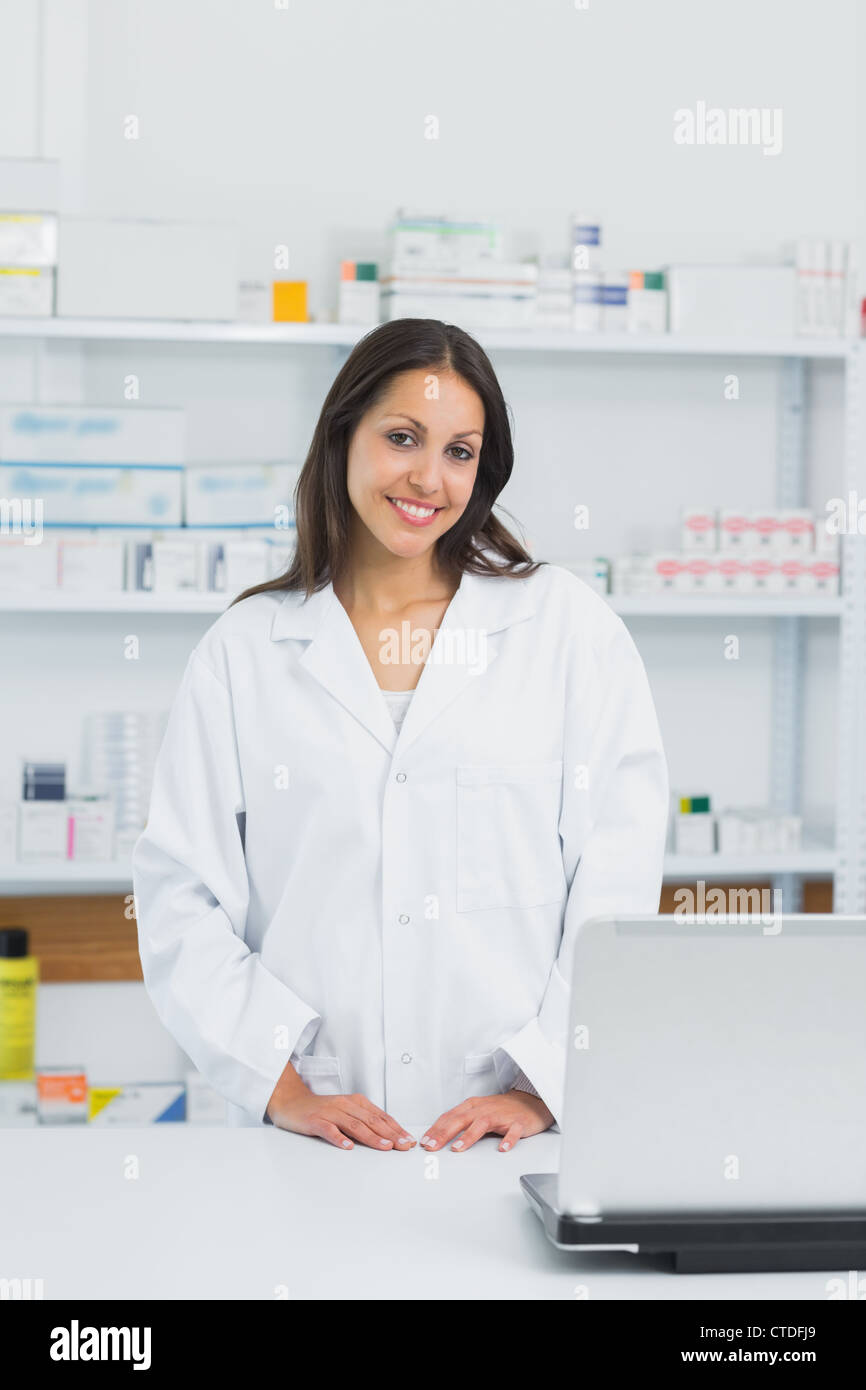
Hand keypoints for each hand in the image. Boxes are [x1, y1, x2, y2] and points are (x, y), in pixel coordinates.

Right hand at [267, 1071, 414, 1150]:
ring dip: (371, 1137)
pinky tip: (348, 1147)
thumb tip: (388, 1136)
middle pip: (371, 1121)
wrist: (292, 1102)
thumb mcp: (346, 1111)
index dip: (396, 1128)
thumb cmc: (322, 1110)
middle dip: (390, 1134)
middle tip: (404, 1146)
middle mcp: (345, 1105)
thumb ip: (364, 1121)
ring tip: (385, 1147)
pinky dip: (339, 1138)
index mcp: (356, 1102)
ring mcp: (330, 1112)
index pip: (380, 1116)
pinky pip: (329, 1130)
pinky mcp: (315, 1121)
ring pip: (355, 1125)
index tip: (409, 1140)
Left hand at [420, 1089, 553, 1153]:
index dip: (436, 1129)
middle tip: (433, 1146)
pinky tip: (502, 1149)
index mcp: (472, 1106)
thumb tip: (437, 1136)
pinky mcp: (518, 1123)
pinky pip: (512, 1131)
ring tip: (458, 1148)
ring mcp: (501, 1115)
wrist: (529, 1101)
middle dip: (445, 1133)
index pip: (450, 1117)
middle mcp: (484, 1109)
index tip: (424, 1142)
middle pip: (461, 1119)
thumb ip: (460, 1122)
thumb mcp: (476, 1111)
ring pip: (482, 1124)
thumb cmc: (500, 1109)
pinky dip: (508, 1140)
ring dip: (469, 1136)